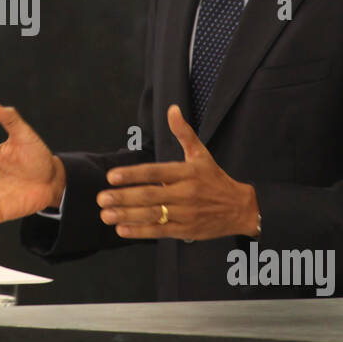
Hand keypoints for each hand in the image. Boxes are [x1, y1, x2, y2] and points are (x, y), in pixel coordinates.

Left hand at [98, 104, 258, 240]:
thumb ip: (184, 133)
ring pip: (153, 215)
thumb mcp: (201, 154)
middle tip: (101, 198)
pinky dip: (140, 231)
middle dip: (123, 197)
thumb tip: (172, 109)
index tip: (112, 176)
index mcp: (186, 173)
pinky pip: (160, 231)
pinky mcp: (186, 230)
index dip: (133, 174)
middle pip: (150, 195)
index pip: (156, 172)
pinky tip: (122, 230)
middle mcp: (185, 193)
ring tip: (106, 214)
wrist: (240, 208)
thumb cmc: (215, 179)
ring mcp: (185, 213)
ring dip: (127, 215)